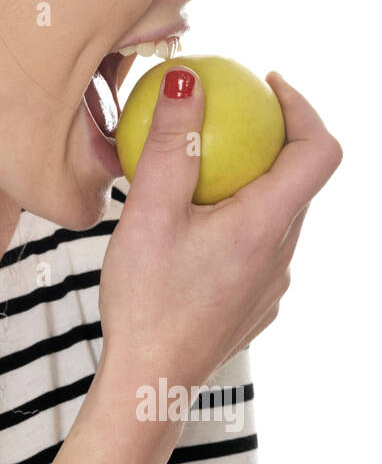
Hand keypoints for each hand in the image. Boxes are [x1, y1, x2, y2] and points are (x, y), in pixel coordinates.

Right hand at [98, 66, 342, 395]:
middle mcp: (282, 254)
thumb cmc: (145, 302)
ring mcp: (272, 284)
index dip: (304, 107)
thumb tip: (187, 79)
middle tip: (223, 119)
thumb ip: (168, 144)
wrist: (149, 384)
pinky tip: (189, 232)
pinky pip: (257, 250)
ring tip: (198, 175)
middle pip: (298, 181)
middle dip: (270, 140)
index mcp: (266, 225)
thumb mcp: (146, 213)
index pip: (319, 150)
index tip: (267, 85)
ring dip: (250, 186)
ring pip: (277, 217)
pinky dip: (234, 224)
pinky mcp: (255, 305)